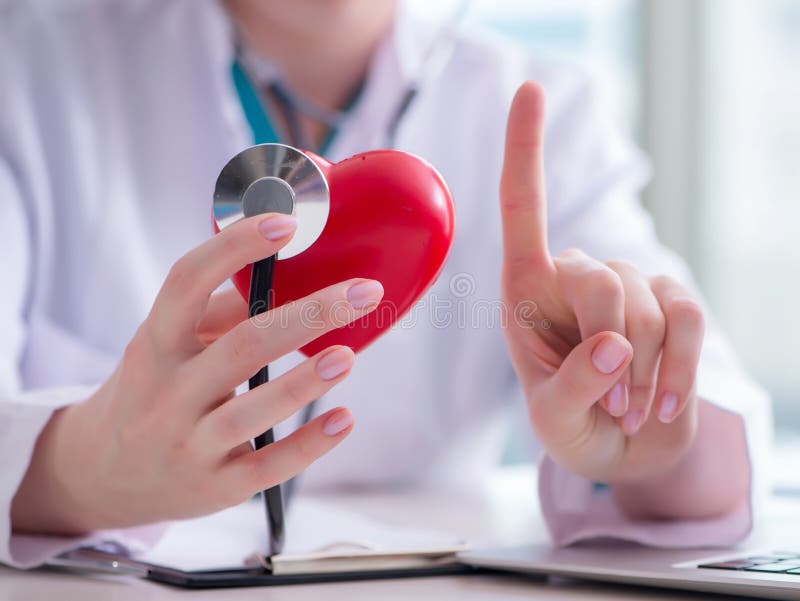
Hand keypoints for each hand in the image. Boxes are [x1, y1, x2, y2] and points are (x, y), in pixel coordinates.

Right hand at [11, 214, 383, 533]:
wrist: (107, 475)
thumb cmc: (153, 391)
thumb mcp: (167, 346)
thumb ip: (219, 315)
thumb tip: (289, 277)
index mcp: (155, 343)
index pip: (187, 282)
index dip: (235, 248)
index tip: (288, 223)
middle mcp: (167, 392)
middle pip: (241, 346)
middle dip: (308, 315)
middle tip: (364, 291)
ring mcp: (189, 443)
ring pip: (252, 411)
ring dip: (305, 382)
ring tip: (349, 354)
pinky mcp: (215, 487)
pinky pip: (267, 466)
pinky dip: (310, 444)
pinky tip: (345, 420)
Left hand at [500, 82, 704, 483]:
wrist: (620, 450)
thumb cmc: (570, 426)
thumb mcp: (555, 418)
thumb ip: (575, 384)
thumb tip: (617, 346)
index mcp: (525, 289)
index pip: (522, 209)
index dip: (525, 149)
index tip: (529, 88)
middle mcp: (573, 275)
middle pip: (599, 281)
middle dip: (610, 349)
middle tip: (610, 404)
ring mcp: (627, 284)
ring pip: (648, 303)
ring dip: (645, 371)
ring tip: (629, 412)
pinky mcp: (672, 300)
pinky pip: (688, 317)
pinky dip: (681, 369)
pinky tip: (663, 405)